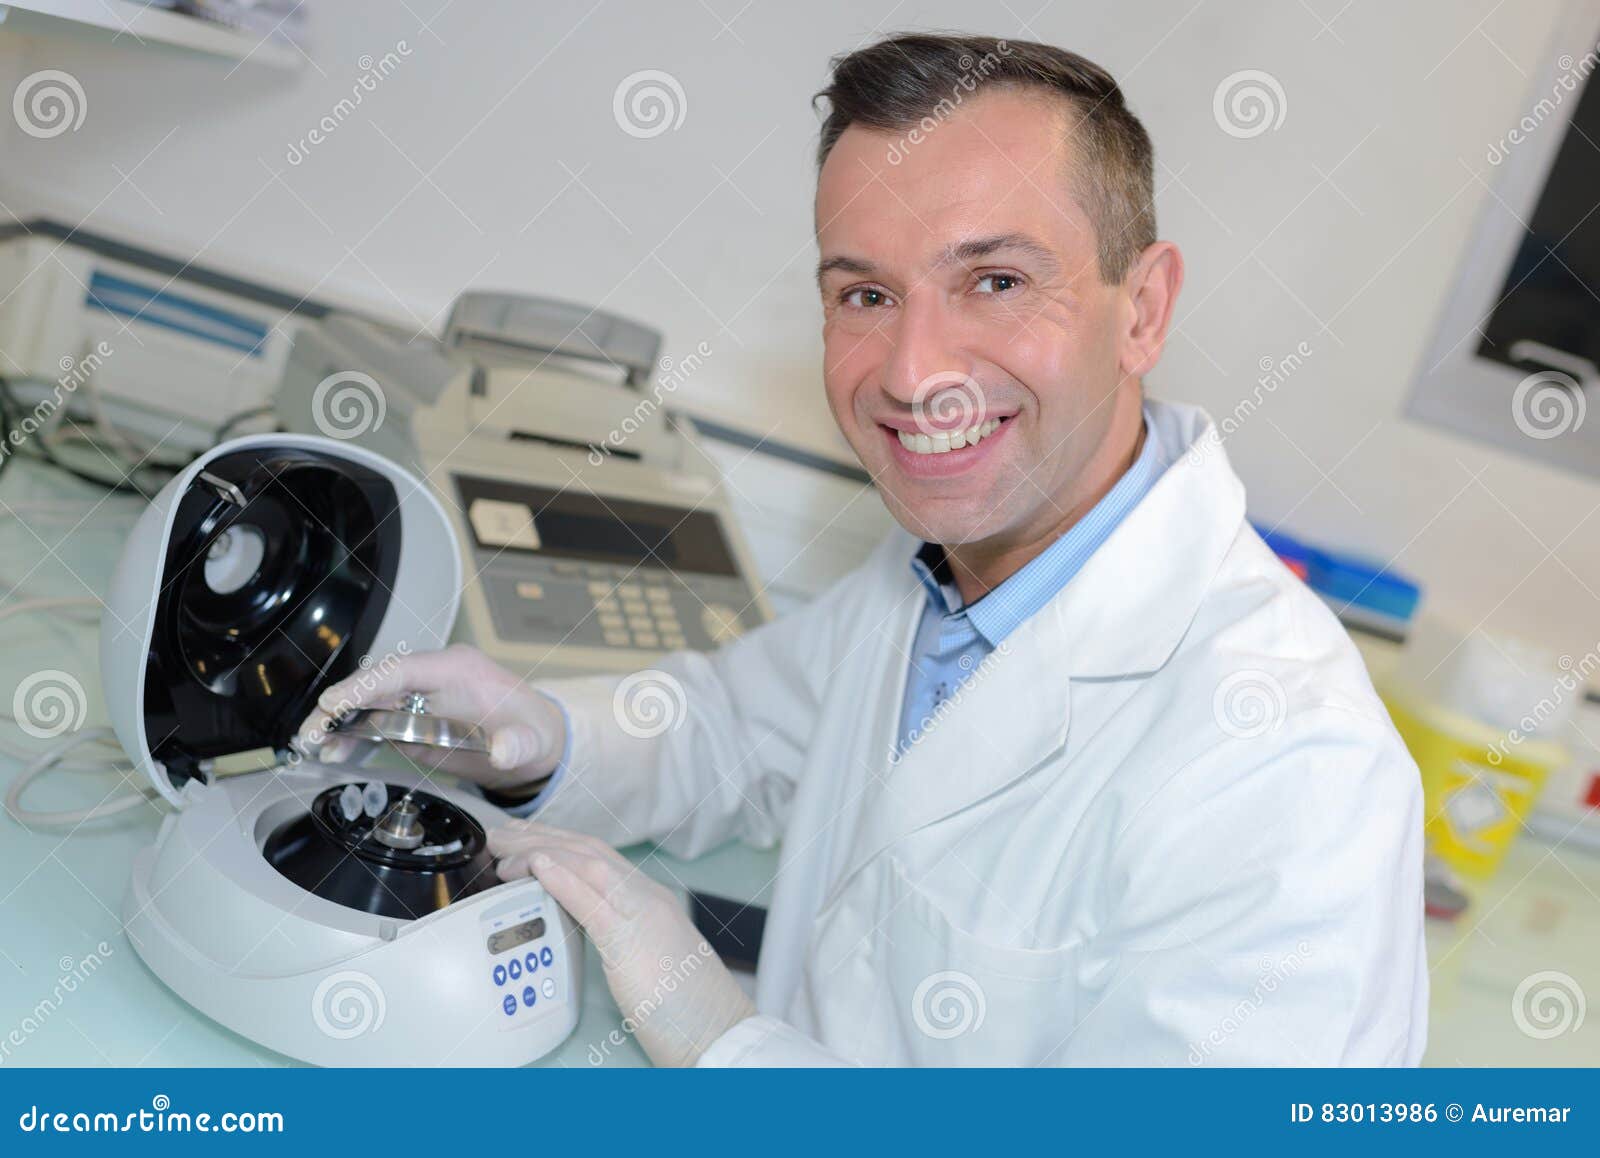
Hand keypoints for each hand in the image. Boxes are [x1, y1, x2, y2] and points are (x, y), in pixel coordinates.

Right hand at [295, 644, 565, 792]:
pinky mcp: (410, 718)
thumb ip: (518, 744)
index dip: (367, 684)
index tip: (336, 701)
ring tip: (310, 743)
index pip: (403, 668)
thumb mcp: (532, 739)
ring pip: (366, 701)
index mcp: (457, 668)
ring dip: (336, 721)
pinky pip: (372, 721)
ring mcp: (417, 696)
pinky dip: (349, 735)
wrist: (532, 738)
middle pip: (375, 682)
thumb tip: (504, 750)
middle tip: (312, 731)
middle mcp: (431, 677)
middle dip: (339, 704)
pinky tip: (331, 751)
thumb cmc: (531, 728)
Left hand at [489, 821, 755, 1066]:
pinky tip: (536, 865)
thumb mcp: (647, 964)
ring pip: (587, 865)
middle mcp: (647, 899)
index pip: (598, 858)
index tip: (525, 840)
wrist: (720, 1033)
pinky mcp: (635, 940)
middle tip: (502, 834)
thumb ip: (618, 940)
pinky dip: (562, 878)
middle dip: (540, 838)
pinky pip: (594, 900)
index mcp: (650, 903)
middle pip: (587, 852)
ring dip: (539, 850)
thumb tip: (582, 933)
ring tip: (504, 847)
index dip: (558, 843)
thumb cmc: (687, 1012)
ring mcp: (644, 915)